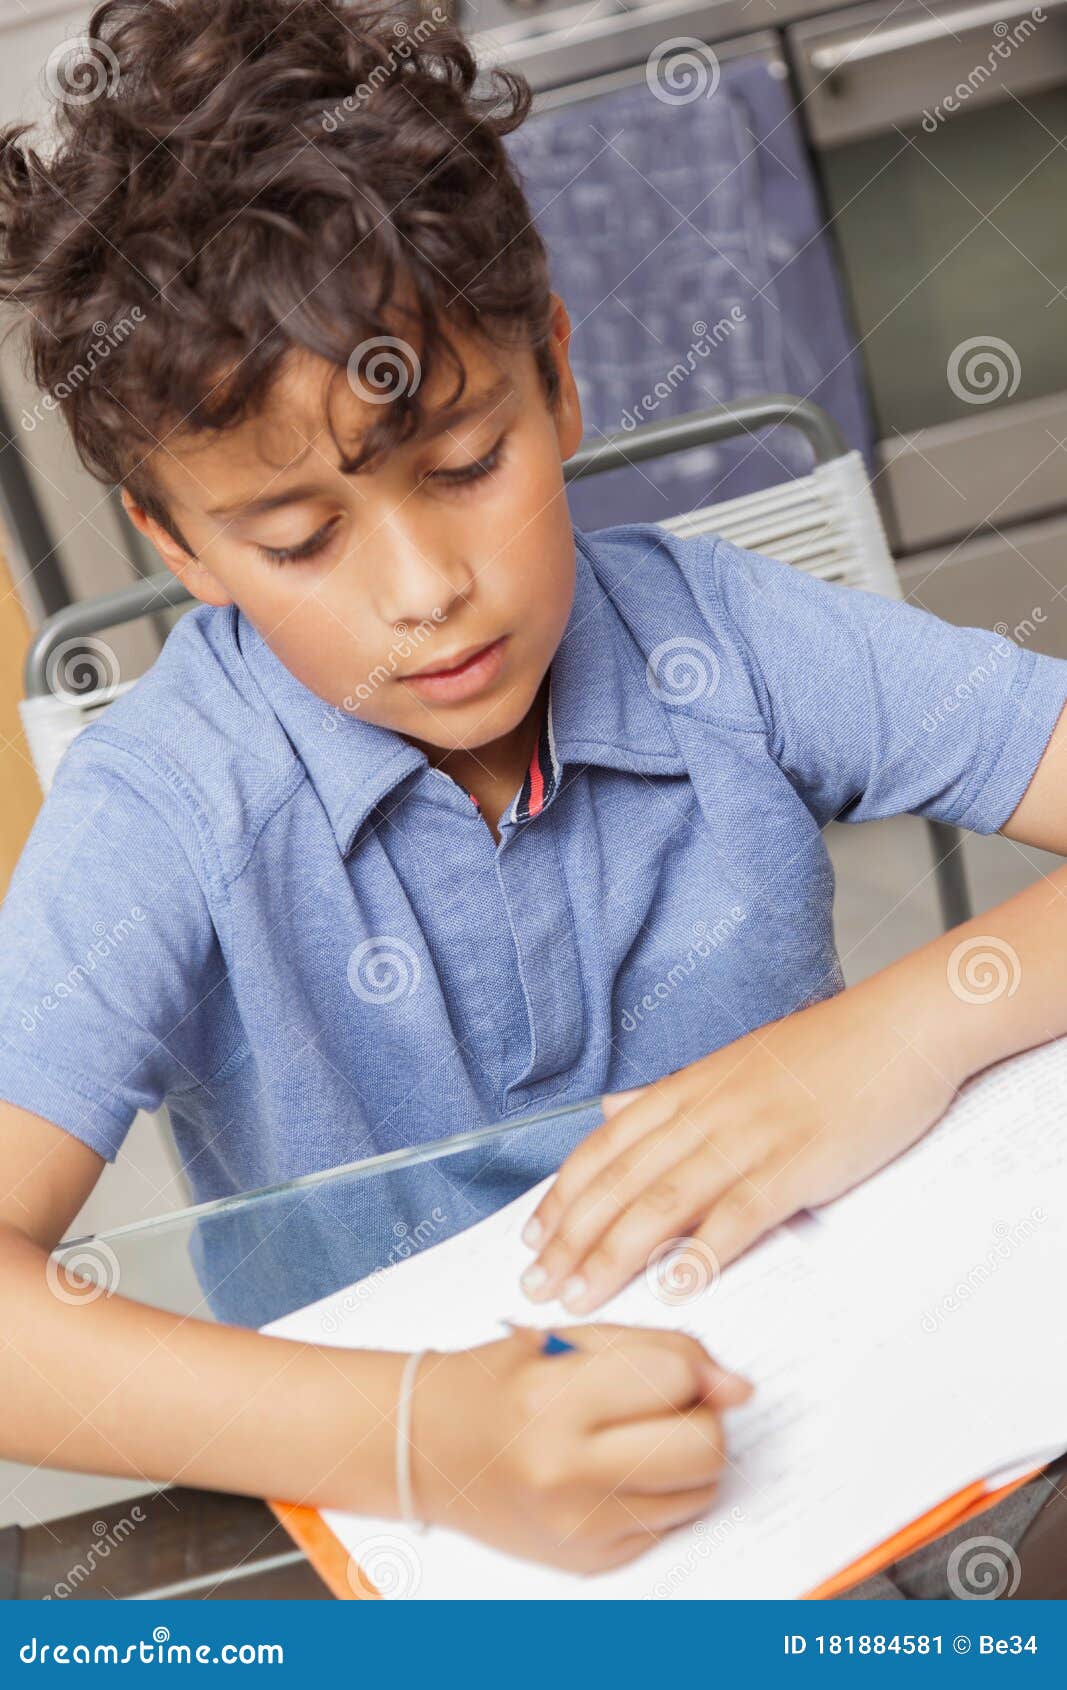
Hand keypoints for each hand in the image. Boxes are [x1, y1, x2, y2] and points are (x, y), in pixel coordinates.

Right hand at [412, 1325, 750, 1573]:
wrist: (428, 1448)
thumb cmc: (499, 1380)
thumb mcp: (572, 1339)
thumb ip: (660, 1350)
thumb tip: (737, 1387)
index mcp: (553, 1400)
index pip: (678, 1378)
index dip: (687, 1366)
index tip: (668, 1366)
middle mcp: (566, 1473)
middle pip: (705, 1446)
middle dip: (703, 1417)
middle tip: (666, 1403)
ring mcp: (581, 1527)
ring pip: (701, 1490)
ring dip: (688, 1457)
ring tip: (636, 1434)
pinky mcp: (593, 1562)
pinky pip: (671, 1523)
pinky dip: (662, 1492)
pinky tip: (616, 1469)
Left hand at [519, 990, 959, 1314]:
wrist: (898, 1028)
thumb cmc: (823, 1053)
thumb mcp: (731, 1064)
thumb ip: (672, 1095)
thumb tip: (615, 1109)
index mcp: (686, 1089)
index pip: (604, 1148)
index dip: (562, 1197)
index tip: (531, 1240)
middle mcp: (704, 1112)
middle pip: (619, 1182)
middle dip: (571, 1240)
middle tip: (537, 1288)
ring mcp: (747, 1137)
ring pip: (662, 1201)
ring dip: (614, 1256)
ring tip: (582, 1299)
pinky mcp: (795, 1163)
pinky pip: (738, 1213)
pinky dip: (702, 1252)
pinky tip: (675, 1287)